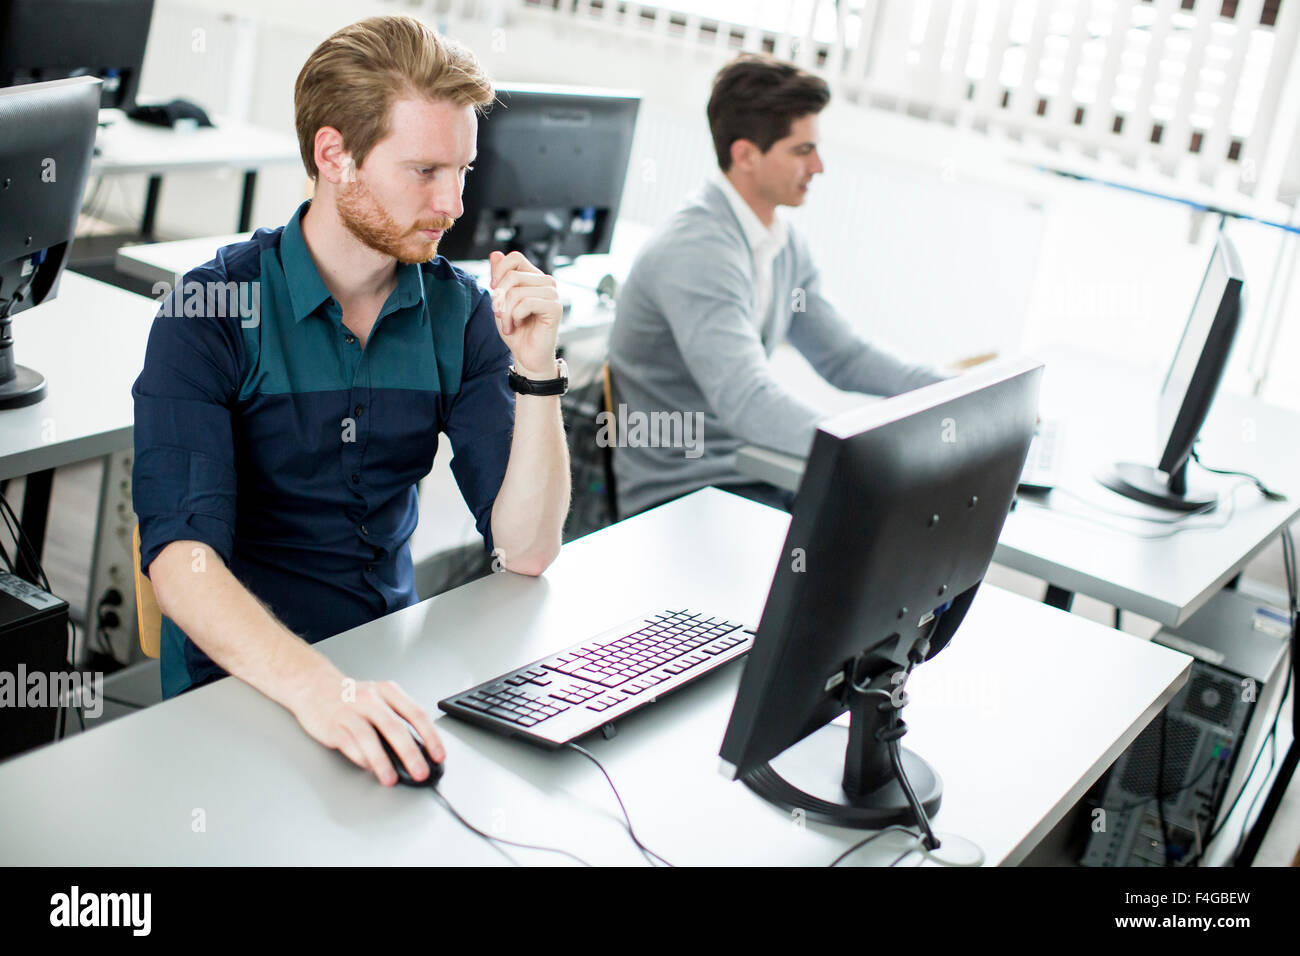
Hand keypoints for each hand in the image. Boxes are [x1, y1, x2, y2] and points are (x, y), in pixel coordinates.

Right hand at [289, 663, 444, 785]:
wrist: (314, 686)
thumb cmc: (351, 697)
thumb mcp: (379, 699)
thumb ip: (397, 719)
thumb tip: (418, 750)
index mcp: (388, 691)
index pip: (416, 713)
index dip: (430, 736)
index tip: (438, 755)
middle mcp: (370, 698)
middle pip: (394, 727)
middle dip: (410, 753)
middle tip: (420, 771)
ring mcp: (350, 710)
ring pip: (369, 737)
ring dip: (382, 761)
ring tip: (391, 778)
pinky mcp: (332, 724)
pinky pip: (349, 744)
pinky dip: (361, 758)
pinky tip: (370, 768)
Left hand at [489, 250, 561, 376]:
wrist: (526, 355)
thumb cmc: (516, 330)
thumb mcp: (501, 301)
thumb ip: (499, 278)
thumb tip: (495, 254)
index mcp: (533, 277)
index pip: (515, 257)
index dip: (499, 271)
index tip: (494, 289)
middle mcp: (546, 282)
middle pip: (512, 275)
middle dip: (499, 298)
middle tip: (500, 314)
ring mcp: (553, 294)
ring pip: (517, 291)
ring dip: (507, 311)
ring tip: (509, 324)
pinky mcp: (556, 308)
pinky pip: (526, 303)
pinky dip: (515, 316)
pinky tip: (518, 325)